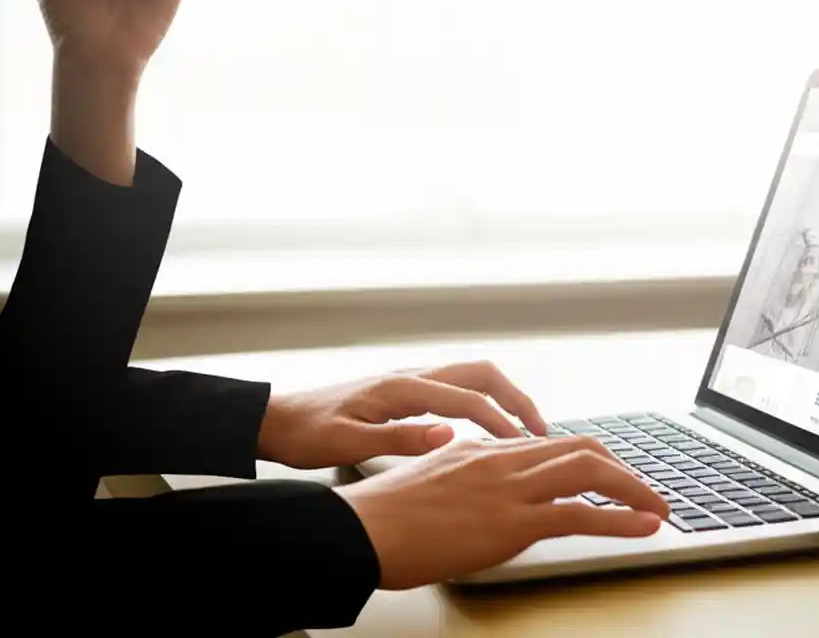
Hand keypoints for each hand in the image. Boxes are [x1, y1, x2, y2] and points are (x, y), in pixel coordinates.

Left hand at [257, 361, 551, 469]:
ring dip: (503, 397)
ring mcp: (410, 380)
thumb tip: (448, 436)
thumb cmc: (308, 434)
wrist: (278, 420)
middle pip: (481, 373)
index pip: (469, 398)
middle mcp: (412, 376)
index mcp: (402, 388)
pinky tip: (488, 427)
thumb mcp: (348, 445)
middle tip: (541, 428)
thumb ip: (400, 440)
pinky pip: (457, 387)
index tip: (526, 444)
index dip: (502, 421)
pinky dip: (483, 401)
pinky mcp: (406, 390)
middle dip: (516, 397)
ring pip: (472, 376)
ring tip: (524, 428)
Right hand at [336, 436, 670, 588]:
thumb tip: (480, 487)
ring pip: (589, 471)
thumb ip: (463, 475)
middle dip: (621, 468)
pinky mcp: (513, 521)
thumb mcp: (431, 481)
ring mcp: (510, 488)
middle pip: (580, 448)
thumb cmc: (384, 515)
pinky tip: (645, 523)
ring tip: (658, 505)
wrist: (361, 529)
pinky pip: (581, 514)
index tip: (609, 473)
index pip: (551, 444)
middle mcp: (503, 460)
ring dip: (633, 488)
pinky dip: (622, 518)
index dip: (590, 457)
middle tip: (642, 490)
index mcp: (484, 449)